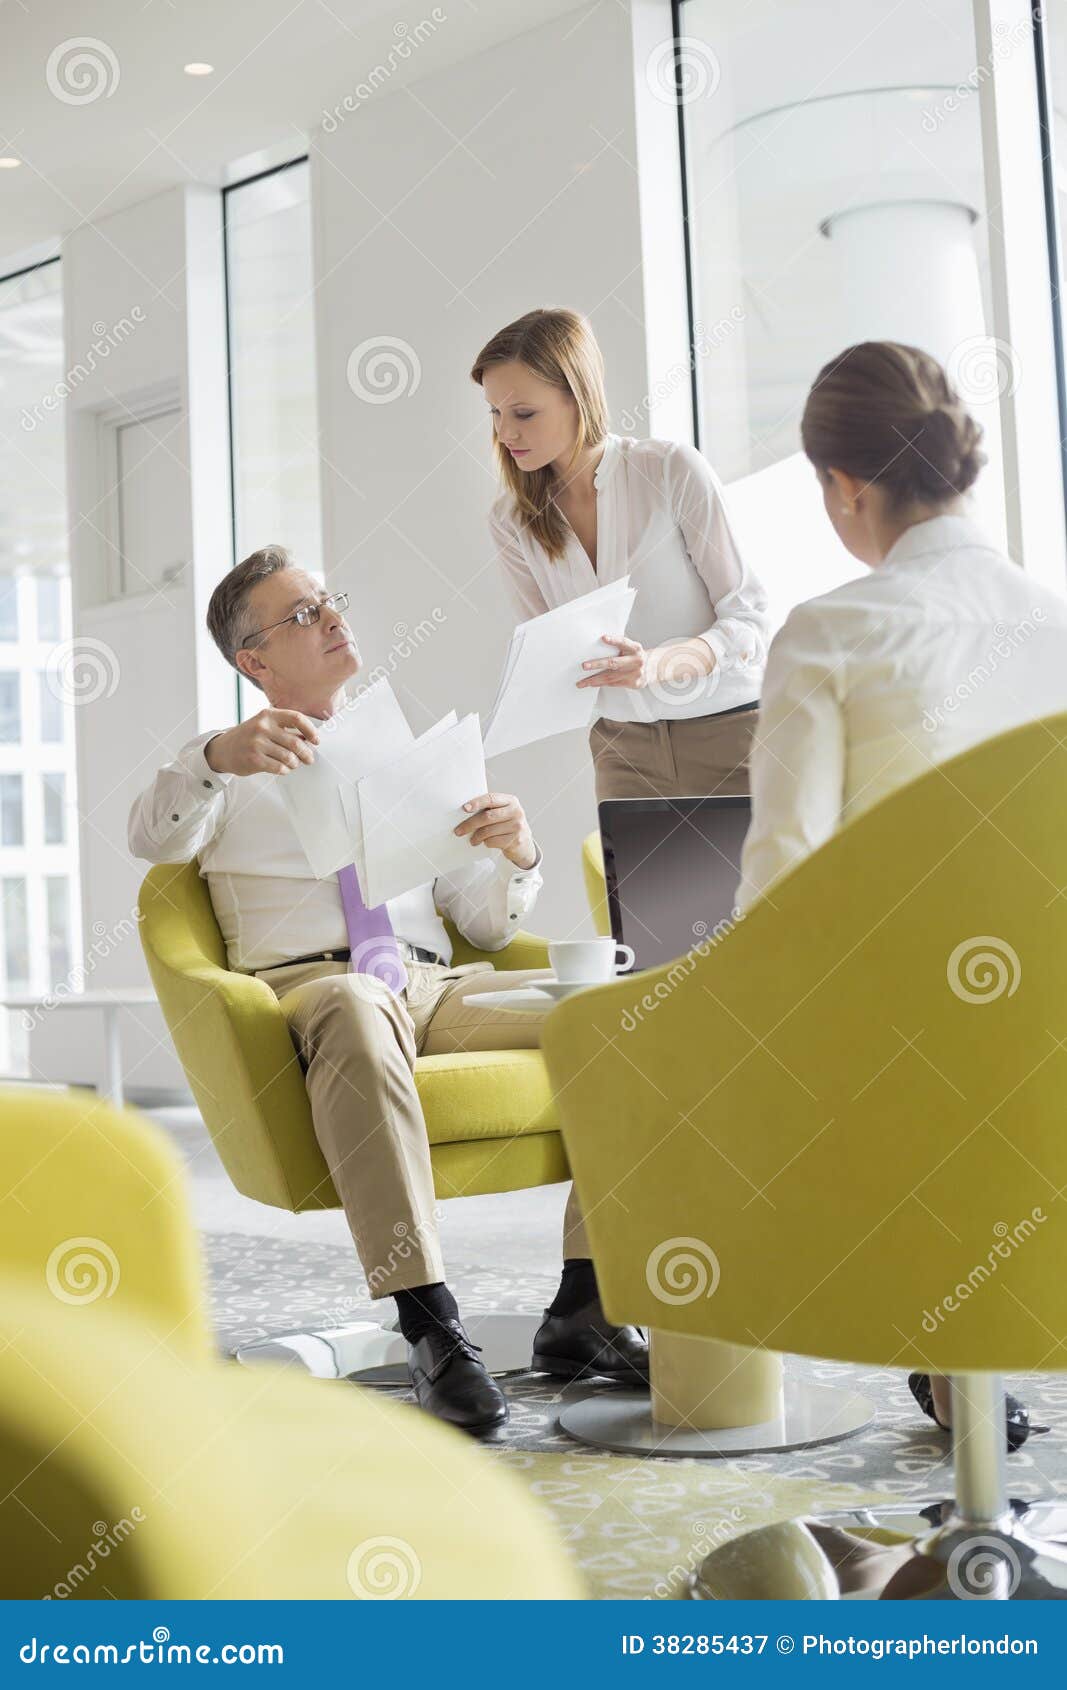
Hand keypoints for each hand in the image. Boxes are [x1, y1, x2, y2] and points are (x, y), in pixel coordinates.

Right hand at [204, 708, 319, 776]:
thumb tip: (308, 739)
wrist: (222, 749)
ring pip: (289, 757)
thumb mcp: (264, 725)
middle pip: (296, 742)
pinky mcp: (254, 759)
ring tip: (294, 764)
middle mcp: (262, 727)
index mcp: (268, 715)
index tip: (316, 740)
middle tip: (309, 759)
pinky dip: (285, 770)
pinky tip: (283, 768)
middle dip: (306, 753)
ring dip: (295, 763)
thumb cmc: (247, 737)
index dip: (310, 730)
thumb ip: (284, 729)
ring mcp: (257, 743)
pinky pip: (279, 767)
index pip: (297, 718)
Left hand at [454, 792, 536, 868]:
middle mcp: (516, 812)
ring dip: (476, 837)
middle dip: (470, 824)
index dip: (477, 803)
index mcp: (511, 801)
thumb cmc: (507, 824)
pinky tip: (485, 842)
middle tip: (459, 830)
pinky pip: (493, 841)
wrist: (524, 843)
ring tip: (472, 840)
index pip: (491, 798)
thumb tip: (465, 811)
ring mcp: (517, 826)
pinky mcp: (515, 840)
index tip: (464, 808)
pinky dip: (486, 843)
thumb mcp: (503, 812)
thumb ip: (490, 808)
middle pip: (487, 817)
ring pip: (488, 831)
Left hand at [577, 634, 648, 688]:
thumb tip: (597, 643)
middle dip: (597, 664)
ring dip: (594, 680)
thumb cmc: (635, 656)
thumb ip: (619, 646)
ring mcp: (635, 673)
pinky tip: (591, 684)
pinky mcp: (633, 683)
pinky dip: (601, 684)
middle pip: (614, 663)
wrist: (652, 669)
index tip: (603, 638)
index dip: (614, 640)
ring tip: (581, 682)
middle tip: (584, 666)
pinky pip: (613, 684)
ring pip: (610, 677)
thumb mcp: (631, 648)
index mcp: (635, 648)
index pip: (624, 642)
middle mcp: (636, 660)